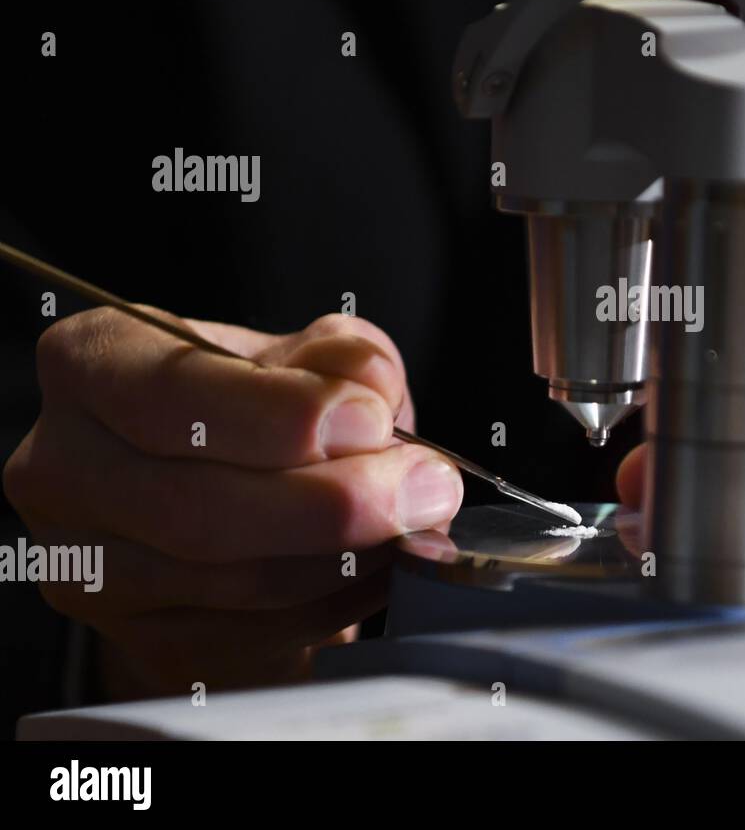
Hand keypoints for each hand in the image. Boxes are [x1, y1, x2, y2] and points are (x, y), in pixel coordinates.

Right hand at [3, 310, 461, 697]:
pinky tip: (383, 566)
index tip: (372, 418)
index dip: (281, 414)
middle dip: (334, 502)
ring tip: (416, 521)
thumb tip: (367, 389)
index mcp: (93, 363)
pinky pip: (254, 634)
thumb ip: (340, 358)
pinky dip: (338, 601)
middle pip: (199, 507)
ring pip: (231, 581)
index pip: (171, 394)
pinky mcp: (141, 639)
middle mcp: (67, 467)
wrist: (240, 492)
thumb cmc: (264, 410)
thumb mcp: (305, 354)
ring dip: (347, 556)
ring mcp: (91, 566)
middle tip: (428, 486)